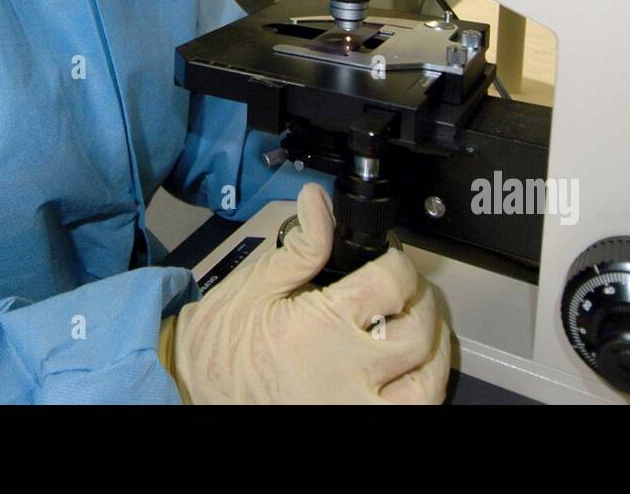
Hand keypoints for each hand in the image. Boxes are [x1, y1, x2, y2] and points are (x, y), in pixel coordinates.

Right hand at [164, 182, 450, 403]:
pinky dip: (418, 392)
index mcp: (321, 328)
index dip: (397, 263)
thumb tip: (320, 203)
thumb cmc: (223, 342)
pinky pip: (409, 416)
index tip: (390, 261)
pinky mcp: (351, 427)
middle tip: (406, 292)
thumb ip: (302, 246)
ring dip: (434, 354)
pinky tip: (406, 373)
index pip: (390, 284)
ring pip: (426, 386)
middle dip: (421, 302)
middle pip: (418, 332)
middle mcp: (345, 375)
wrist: (196, 386)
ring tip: (419, 332)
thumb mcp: (259, 282)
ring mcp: (352, 409)